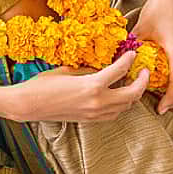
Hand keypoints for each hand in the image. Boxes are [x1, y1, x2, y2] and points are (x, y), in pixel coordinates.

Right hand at [14, 53, 147, 121]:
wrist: (29, 105)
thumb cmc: (42, 85)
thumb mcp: (67, 71)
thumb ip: (88, 70)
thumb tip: (100, 68)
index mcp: (92, 85)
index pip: (120, 70)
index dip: (129, 60)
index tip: (133, 53)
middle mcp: (98, 101)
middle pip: (132, 93)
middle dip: (142, 81)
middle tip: (143, 71)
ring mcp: (95, 113)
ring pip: (126, 106)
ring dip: (132, 94)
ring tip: (131, 83)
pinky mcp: (90, 120)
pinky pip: (114, 113)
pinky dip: (121, 105)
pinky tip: (117, 96)